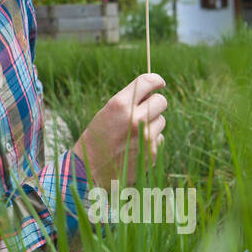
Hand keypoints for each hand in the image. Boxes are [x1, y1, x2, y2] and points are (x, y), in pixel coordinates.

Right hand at [73, 74, 166, 190]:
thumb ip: (128, 102)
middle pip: (161, 101)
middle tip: (144, 109)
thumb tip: (153, 92)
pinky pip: (159, 138)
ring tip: (133, 133)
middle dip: (154, 103)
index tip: (159, 83)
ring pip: (162, 120)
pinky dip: (151, 140)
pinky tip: (134, 147)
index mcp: (119, 105)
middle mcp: (135, 119)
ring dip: (152, 123)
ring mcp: (146, 138)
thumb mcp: (107, 113)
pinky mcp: (152, 153)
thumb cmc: (96, 138)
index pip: (147, 82)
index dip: (156, 80)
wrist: (89, 171)